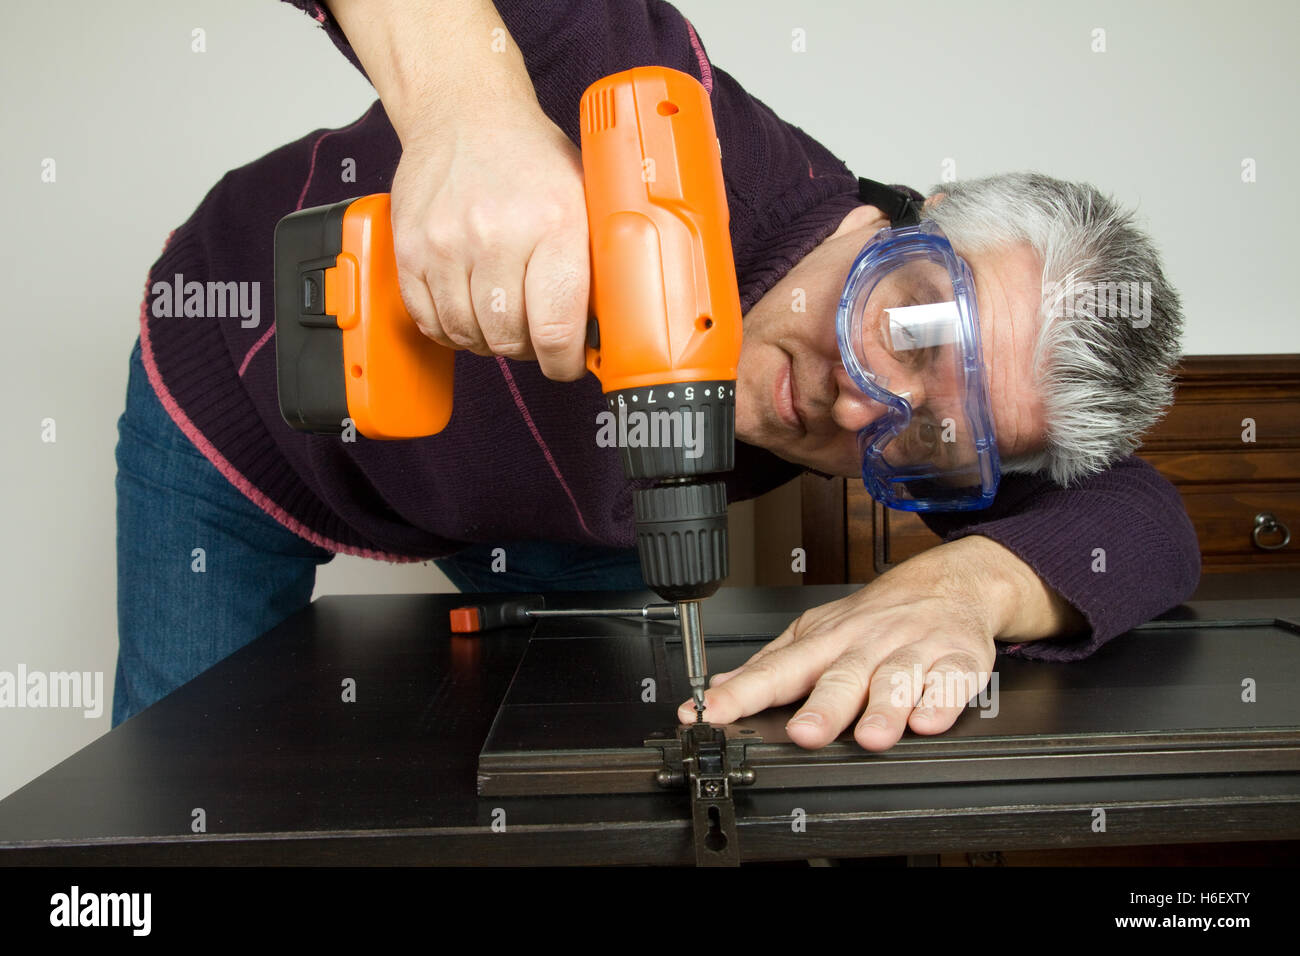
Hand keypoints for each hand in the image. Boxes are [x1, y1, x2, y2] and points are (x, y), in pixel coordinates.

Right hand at [390, 105, 591, 380]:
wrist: (466, 114)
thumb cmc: (530, 159)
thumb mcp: (584, 199)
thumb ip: (595, 263)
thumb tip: (606, 328)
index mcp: (553, 225)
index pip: (555, 328)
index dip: (563, 362)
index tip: (566, 363)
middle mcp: (496, 235)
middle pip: (508, 338)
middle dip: (527, 349)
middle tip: (535, 333)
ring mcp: (446, 243)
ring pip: (467, 334)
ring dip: (488, 340)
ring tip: (502, 317)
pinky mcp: (409, 249)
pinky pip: (428, 320)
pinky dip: (451, 329)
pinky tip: (470, 311)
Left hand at [676, 535, 1079, 749]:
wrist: (948, 583)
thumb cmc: (875, 617)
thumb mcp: (817, 630)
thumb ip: (771, 664)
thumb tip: (720, 685)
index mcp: (825, 642)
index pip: (776, 669)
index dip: (740, 692)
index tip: (710, 712)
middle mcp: (866, 646)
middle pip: (842, 677)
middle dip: (823, 708)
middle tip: (804, 735)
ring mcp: (913, 652)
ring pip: (896, 680)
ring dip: (884, 709)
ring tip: (870, 737)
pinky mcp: (958, 662)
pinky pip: (951, 682)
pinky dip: (941, 701)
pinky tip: (929, 719)